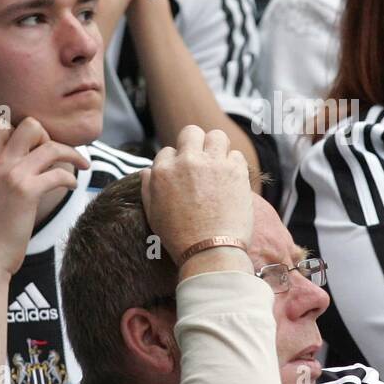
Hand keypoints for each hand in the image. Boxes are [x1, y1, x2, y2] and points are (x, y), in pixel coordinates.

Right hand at [0, 113, 89, 277]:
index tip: (38, 144)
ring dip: (72, 154)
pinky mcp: (27, 192)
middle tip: (57, 156)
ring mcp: (12, 175)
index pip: (0, 123)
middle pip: (30, 125)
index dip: (23, 127)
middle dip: (50, 136)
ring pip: (51, 146)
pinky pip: (59, 173)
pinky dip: (71, 179)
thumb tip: (16, 165)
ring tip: (80, 166)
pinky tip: (72, 187)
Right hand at [140, 125, 251, 265]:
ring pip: (217, 136)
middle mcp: (187, 161)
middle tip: (202, 161)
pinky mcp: (236, 170)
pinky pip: (236, 155)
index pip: (167, 151)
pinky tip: (231, 179)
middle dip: (195, 143)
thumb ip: (148, 188)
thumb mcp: (153, 214)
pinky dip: (234, 164)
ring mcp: (213, 163)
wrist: (210, 251)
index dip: (176, 162)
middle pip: (191, 132)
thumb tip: (147, 170)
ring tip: (219, 165)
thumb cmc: (180, 238)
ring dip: (217, 148)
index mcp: (163, 171)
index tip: (184, 175)